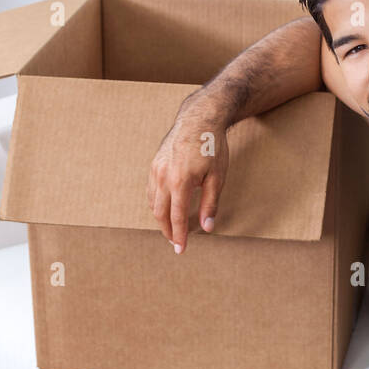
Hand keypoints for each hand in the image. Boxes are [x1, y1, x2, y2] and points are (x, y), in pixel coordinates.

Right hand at [147, 107, 229, 253]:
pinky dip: (156, 204)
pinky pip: (151, 190)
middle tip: (176, 243)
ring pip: (153, 202)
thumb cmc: (211, 146)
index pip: (177, 217)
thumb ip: (210, 204)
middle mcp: (163, 176)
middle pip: (160, 213)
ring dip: (161, 219)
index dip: (179, 236)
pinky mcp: (154, 164)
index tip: (180, 250)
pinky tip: (165, 210)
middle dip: (167, 231)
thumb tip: (207, 227)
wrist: (199, 118)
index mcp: (180, 181)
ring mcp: (156, 169)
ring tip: (171, 229)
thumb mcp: (217, 177)